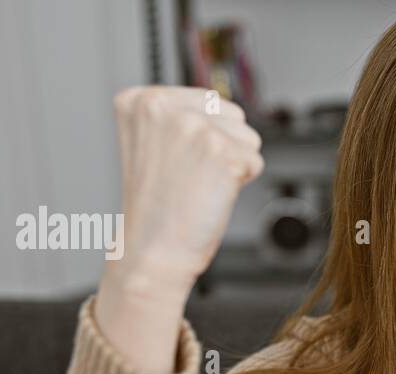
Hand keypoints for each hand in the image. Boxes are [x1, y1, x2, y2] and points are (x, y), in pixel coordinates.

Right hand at [108, 85, 263, 297]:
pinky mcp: (221, 151)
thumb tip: (221, 105)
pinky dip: (241, 183)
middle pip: (232, 113)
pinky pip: (255, 161)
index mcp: (140, 100)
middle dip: (223, 145)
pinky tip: (210, 194)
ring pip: (248, 136)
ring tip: (199, 184)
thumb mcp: (153, 143)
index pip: (207, 100)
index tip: (176, 161)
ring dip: (233, 163)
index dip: (203, 137)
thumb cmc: (157, 207)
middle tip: (190, 176)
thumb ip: (180, 115)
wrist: (153, 251)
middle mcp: (162, 105)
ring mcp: (192, 126)